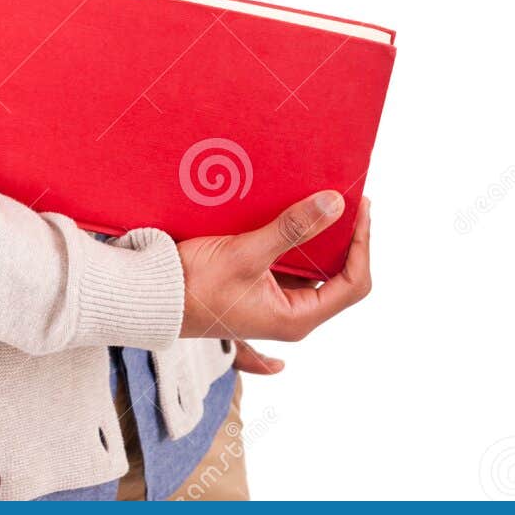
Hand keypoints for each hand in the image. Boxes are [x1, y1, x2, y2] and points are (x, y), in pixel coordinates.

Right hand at [177, 192, 370, 368]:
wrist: (152, 297)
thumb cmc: (195, 285)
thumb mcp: (246, 253)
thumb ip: (292, 229)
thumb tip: (335, 204)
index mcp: (297, 318)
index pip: (353, 283)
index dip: (362, 243)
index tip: (360, 206)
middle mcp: (292, 314)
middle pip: (339, 275)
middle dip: (345, 236)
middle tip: (344, 196)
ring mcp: (275, 302)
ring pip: (313, 267)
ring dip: (320, 235)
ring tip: (320, 197)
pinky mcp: (258, 287)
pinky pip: (290, 262)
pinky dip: (297, 238)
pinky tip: (295, 213)